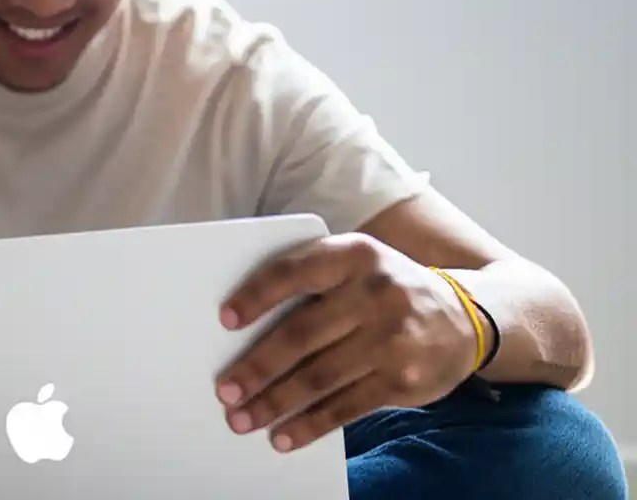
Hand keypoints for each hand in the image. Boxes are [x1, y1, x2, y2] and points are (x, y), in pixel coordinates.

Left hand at [214, 233, 484, 452]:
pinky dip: (310, 425)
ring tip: (242, 417)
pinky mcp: (402, 380)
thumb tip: (245, 325)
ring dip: (274, 402)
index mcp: (355, 255)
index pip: (294, 272)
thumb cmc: (387, 288)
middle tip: (225, 390)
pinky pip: (345, 407)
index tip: (225, 320)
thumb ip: (313, 278)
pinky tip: (283, 436)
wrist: (467, 317)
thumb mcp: (359, 264)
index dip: (256, 296)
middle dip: (256, 367)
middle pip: (301, 334)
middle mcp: (375, 293)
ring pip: (319, 377)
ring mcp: (392, 339)